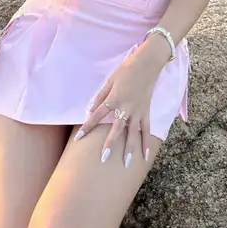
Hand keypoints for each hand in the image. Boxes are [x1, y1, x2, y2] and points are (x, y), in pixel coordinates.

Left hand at [74, 46, 164, 167]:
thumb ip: (100, 96)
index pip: (97, 115)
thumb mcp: (110, 80)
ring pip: (133, 133)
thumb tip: (90, 109)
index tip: (79, 138)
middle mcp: (126, 107)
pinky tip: (146, 156)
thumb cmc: (127, 69)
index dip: (87, 126)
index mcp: (114, 98)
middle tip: (103, 159)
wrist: (147, 63)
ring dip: (130, 149)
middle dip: (109, 144)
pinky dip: (146, 143)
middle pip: (116, 129)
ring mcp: (138, 111)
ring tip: (126, 164)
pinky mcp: (146, 111)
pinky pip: (146, 130)